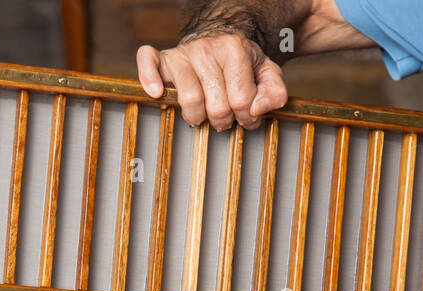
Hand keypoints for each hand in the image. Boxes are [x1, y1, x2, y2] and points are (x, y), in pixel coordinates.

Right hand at [135, 34, 287, 129]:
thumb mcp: (268, 74)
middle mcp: (207, 48)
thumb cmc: (243, 64)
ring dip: (198, 117)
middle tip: (225, 116)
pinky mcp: (163, 58)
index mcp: (235, 49)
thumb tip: (255, 110)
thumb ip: (274, 93)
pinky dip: (149, 78)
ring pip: (190, 101)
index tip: (246, 116)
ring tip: (205, 113)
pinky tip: (158, 93)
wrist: (220, 40)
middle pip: (216, 107)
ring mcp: (183, 53)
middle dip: (224, 120)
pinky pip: (148, 63)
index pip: (241, 101)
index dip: (247, 117)